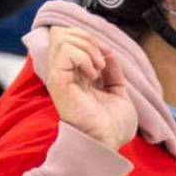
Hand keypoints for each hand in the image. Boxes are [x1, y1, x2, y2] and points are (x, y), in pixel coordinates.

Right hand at [46, 26, 137, 151]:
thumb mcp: (118, 90)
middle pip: (60, 32)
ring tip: (97, 70)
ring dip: (87, 48)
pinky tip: (92, 75)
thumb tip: (106, 49)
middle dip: (87, 40)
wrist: (108, 143)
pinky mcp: (57, 81)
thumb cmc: (111, 125)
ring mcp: (58, 74)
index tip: (104, 59)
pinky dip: (84, 57)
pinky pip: (66, 52)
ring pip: (61, 36)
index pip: (67, 37)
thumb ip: (111, 69)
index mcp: (72, 73)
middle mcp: (62, 71)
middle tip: (100, 63)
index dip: (88, 39)